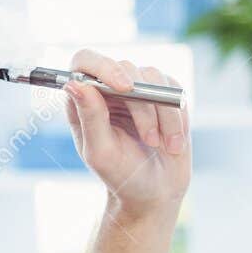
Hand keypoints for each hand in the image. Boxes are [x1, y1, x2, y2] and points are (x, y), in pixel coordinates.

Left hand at [61, 48, 190, 217]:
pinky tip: (173, 142)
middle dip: (142, 107)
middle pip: (125, 67)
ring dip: (163, 116)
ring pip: (153, 78)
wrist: (155, 191)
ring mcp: (138, 89)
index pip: (85, 61)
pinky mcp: (164, 94)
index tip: (125, 87)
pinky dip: (177, 118)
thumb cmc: (122, 176)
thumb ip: (90, 117)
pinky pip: (174, 89)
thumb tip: (75, 83)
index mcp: (85, 100)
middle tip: (150, 139)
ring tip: (162, 145)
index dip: (103, 66)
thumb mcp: (102, 153)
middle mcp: (109, 89)